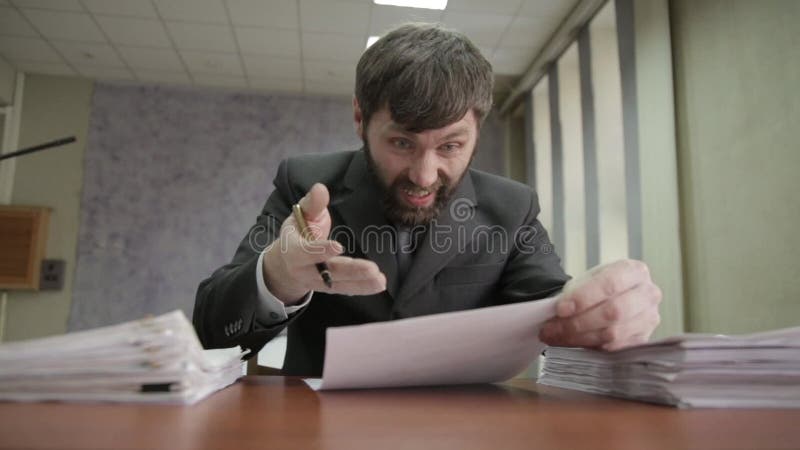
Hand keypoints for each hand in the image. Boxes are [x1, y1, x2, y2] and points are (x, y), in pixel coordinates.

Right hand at [262, 183, 386, 303]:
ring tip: (380, 280)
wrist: (286, 264)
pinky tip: (378, 285)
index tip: (339, 246)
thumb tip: (320, 188)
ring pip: (339, 284)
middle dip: (350, 271)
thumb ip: (312, 204)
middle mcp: (304, 270)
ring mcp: (317, 282)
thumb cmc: (298, 232)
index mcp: (293, 250)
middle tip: (371, 269)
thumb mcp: (301, 215)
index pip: (305, 252)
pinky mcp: (330, 288)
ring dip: (360, 283)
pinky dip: (362, 288)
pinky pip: (346, 290)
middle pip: (327, 272)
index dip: (320, 250)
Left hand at [539, 259, 661, 350]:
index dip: (583, 298)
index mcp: (634, 271)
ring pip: (613, 333)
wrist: (607, 300)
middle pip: (613, 312)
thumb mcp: (584, 282)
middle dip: (578, 322)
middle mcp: (648, 294)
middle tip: (552, 328)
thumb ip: (575, 294)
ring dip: (579, 337)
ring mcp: (648, 318)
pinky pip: (615, 348)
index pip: (610, 284)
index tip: (561, 309)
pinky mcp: (643, 340)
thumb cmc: (596, 288)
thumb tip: (560, 313)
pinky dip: (590, 346)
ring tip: (556, 336)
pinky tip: (572, 342)